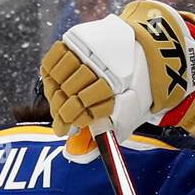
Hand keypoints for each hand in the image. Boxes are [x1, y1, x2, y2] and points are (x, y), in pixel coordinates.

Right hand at [40, 0, 194, 161]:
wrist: (144, 54)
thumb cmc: (129, 92)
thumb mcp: (123, 117)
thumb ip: (100, 136)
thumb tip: (75, 156)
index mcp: (116, 87)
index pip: (86, 106)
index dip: (73, 120)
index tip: (67, 130)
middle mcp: (101, 66)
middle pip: (70, 93)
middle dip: (61, 112)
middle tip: (60, 124)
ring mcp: (87, 50)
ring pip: (58, 76)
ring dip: (55, 94)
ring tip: (58, 103)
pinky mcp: (77, 38)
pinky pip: (54, 58)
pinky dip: (50, 73)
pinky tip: (54, 83)